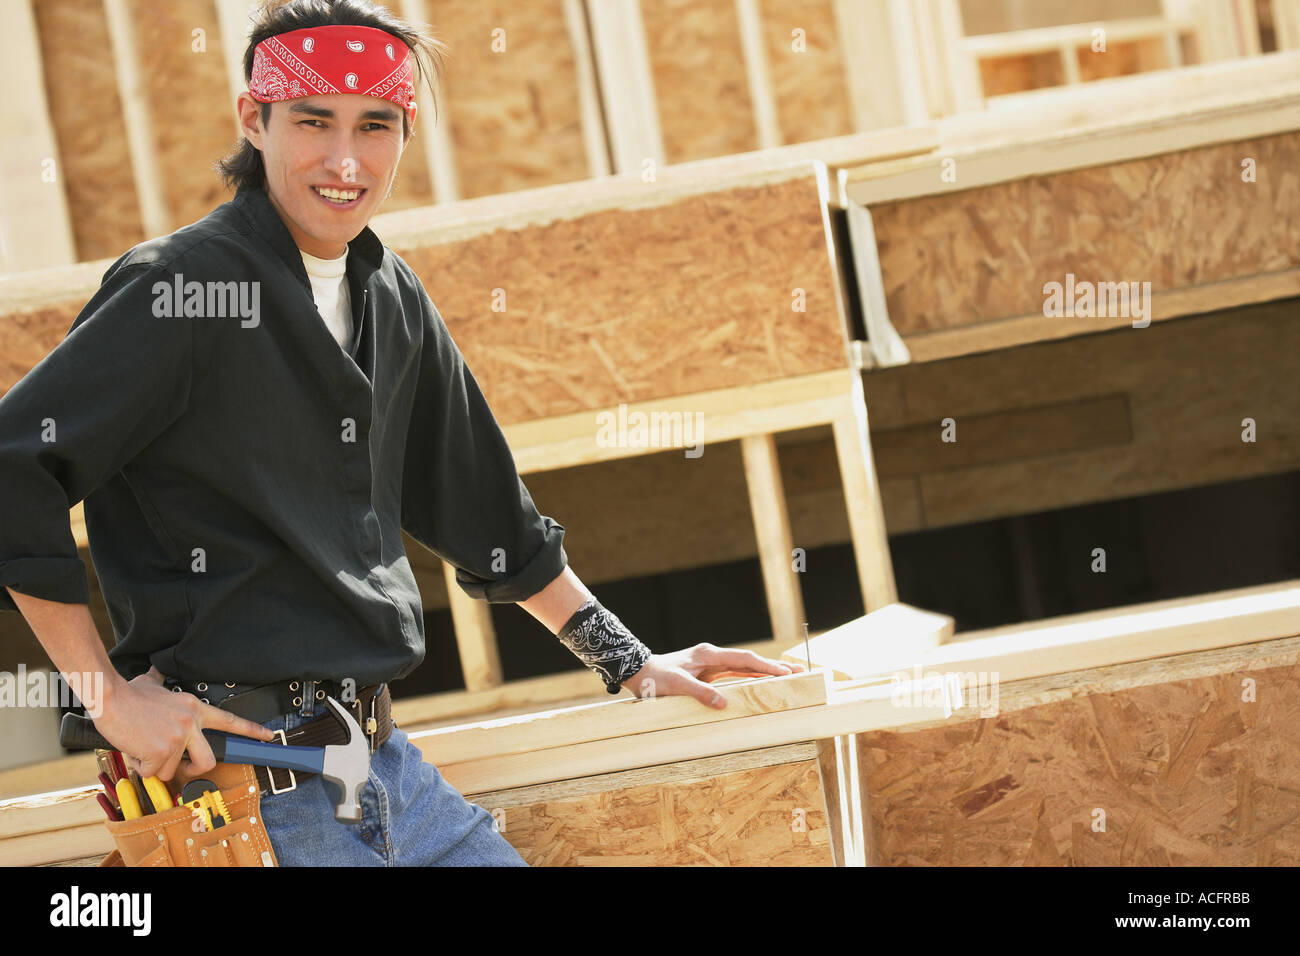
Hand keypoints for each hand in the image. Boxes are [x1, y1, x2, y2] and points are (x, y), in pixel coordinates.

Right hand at [94, 666, 277, 780]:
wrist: (110, 696)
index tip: (267, 737)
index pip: (229, 720)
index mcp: (194, 708)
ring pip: (170, 770)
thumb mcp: (154, 683)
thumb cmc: (128, 693)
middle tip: (179, 767)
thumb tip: (159, 674)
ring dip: (154, 765)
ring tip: (142, 746)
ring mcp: (177, 738)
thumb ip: (163, 683)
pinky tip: (133, 749)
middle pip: (208, 759)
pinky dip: (139, 766)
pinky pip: (151, 772)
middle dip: (194, 770)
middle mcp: (191, 723)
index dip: (250, 730)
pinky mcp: (160, 751)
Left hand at [619, 644, 805, 708]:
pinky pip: (735, 674)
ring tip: (788, 677)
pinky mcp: (708, 672)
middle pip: (750, 661)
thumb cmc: (656, 679)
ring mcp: (711, 664)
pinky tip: (763, 683)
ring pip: (745, 667)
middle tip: (799, 672)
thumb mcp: (676, 686)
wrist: (640, 672)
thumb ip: (700, 693)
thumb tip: (723, 703)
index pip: (745, 659)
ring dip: (765, 672)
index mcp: (709, 655)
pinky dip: (751, 678)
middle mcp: (713, 656)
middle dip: (774, 666)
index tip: (786, 672)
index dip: (766, 666)